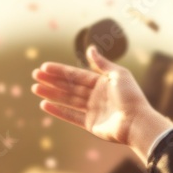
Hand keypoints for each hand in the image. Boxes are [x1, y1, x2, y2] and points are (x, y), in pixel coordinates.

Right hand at [31, 46, 172, 157]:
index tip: (44, 67)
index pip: (76, 75)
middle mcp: (96, 95)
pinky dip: (58, 111)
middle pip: (70, 86)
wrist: (137, 122)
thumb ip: (102, 63)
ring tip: (35, 88)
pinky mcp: (90, 124)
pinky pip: (71, 116)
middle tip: (35, 76)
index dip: (60, 71)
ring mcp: (93, 110)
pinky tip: (45, 104)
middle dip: (52, 81)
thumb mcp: (118, 75)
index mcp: (102, 82)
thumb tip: (90, 48)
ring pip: (68, 100)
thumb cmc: (130, 96)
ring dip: (51, 94)